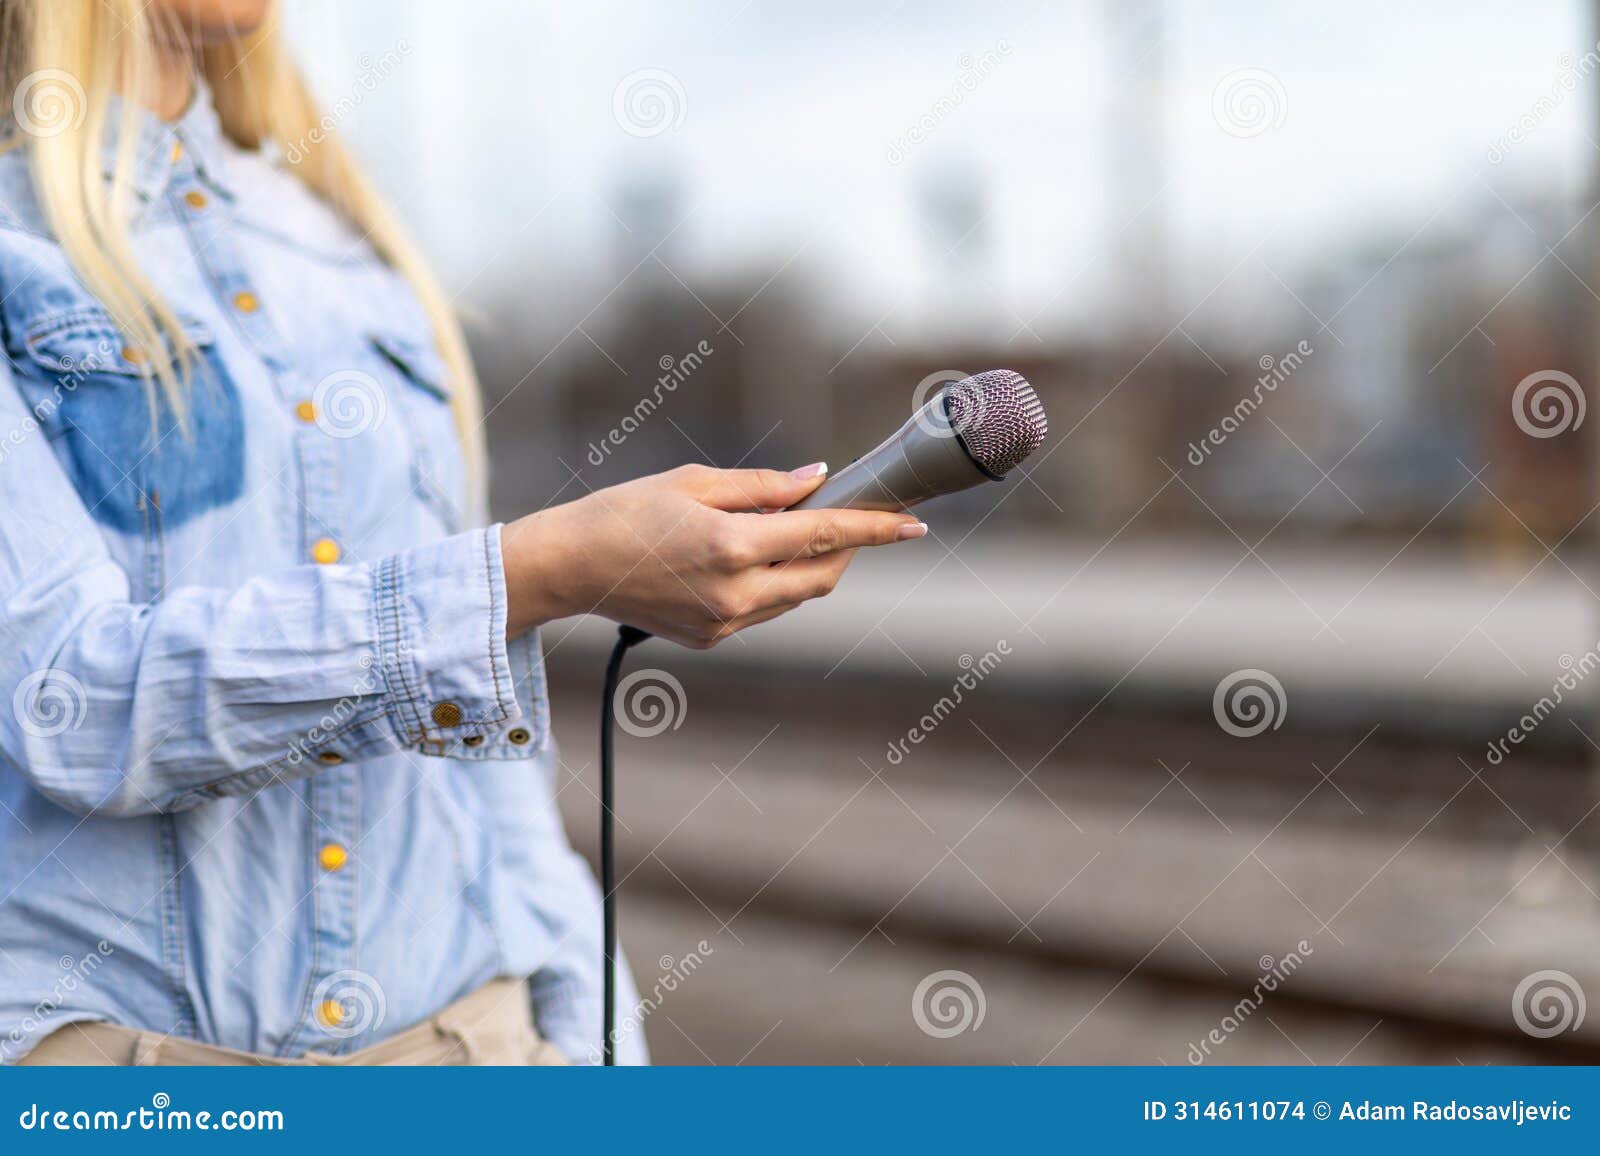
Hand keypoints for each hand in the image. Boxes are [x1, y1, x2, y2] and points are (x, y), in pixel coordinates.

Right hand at [501, 463, 926, 647]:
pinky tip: (749, 558)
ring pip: (796, 596)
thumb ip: (762, 486)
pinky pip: (764, 609)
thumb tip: (816, 482)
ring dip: (810, 566)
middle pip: (823, 576)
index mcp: (732, 546)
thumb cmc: (625, 512)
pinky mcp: (711, 638)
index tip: (915, 524)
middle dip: (848, 550)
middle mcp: (735, 592)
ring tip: (791, 531)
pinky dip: (774, 583)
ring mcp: (724, 623)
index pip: (825, 536)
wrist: (570, 567)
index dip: (876, 529)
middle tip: (848, 518)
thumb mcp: (694, 483)